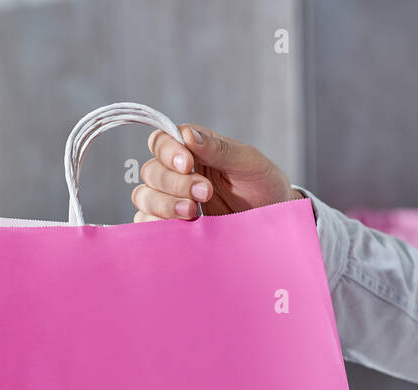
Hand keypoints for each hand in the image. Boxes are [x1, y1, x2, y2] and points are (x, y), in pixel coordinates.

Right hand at [133, 124, 300, 221]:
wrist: (273, 219)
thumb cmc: (263, 184)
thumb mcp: (248, 162)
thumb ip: (218, 149)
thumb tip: (188, 135)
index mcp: (192, 148)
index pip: (161, 141)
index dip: (167, 152)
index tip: (188, 164)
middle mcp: (177, 172)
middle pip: (150, 171)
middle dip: (174, 183)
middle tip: (205, 192)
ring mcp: (172, 199)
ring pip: (144, 196)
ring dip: (164, 204)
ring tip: (193, 212)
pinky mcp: (172, 224)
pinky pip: (146, 222)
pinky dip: (154, 223)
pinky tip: (179, 225)